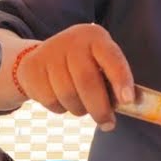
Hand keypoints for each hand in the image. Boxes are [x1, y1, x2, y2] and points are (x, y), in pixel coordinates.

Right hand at [14, 23, 134, 129]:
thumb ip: (112, 81)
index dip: (121, 79)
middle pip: (87, 81)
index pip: (111, 58)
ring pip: (68, 95)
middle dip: (100, 108)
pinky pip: (50, 100)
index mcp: (96, 37)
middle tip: (108, 124)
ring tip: (82, 106)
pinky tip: (62, 99)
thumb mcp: (100, 63)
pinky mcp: (32, 68)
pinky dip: (61, 108)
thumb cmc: (83, 65)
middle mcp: (72, 41)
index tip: (128, 100)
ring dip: (79, 109)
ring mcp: (50, 53)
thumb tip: (127, 105)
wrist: (43, 57)